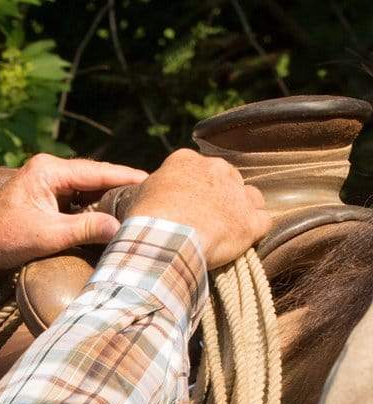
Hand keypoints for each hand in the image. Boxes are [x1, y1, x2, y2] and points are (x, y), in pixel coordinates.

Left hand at [0, 154, 147, 271]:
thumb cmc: (3, 239)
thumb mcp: (48, 236)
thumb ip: (85, 229)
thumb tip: (119, 229)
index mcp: (49, 170)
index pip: (98, 171)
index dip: (127, 177)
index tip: (154, 181)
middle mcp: (49, 169)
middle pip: (95, 176)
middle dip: (121, 187)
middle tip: (152, 195)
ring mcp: (46, 182)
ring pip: (87, 188)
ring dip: (108, 198)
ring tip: (138, 206)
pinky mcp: (44, 197)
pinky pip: (76, 199)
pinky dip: (92, 207)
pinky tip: (110, 217)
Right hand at [126, 148, 269, 268]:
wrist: (163, 241)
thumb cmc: (146, 221)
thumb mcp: (140, 196)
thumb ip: (156, 189)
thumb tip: (157, 195)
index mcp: (187, 161)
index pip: (195, 168)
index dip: (191, 188)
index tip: (184, 205)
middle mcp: (217, 169)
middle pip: (226, 179)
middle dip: (219, 197)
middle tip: (204, 220)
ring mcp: (237, 194)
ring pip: (250, 196)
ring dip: (241, 210)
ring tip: (227, 231)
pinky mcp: (251, 221)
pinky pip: (263, 222)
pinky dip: (254, 232)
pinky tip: (243, 243)